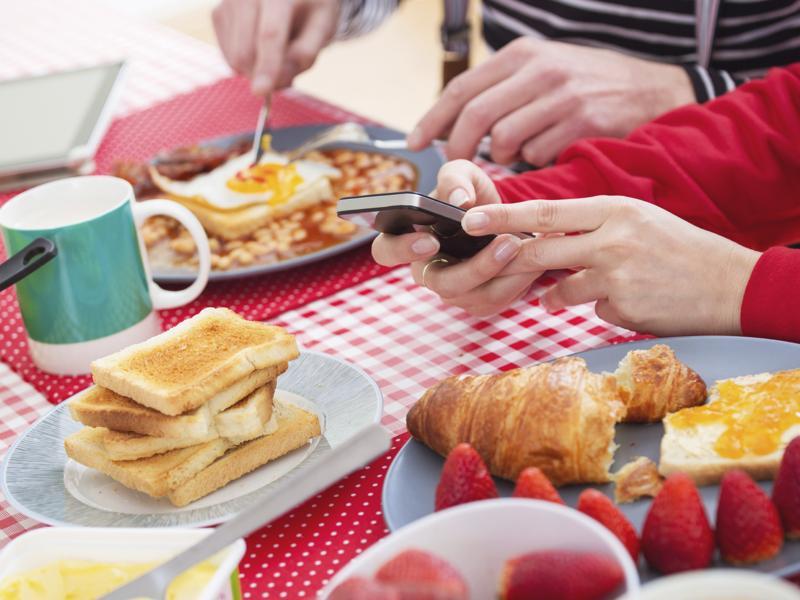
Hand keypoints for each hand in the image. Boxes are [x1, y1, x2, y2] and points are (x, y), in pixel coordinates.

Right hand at [213, 0, 339, 95]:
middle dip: (263, 75)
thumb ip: (305, 53)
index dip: (267, 65)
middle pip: (245, 51)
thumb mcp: (323, 26)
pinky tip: (261, 45)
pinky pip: (228, 54)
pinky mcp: (218, 14)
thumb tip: (279, 80)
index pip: (270, 34)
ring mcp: (228, 2)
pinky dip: (247, 61)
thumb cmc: (311, 4)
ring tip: (278, 51)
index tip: (262, 91)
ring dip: (257, 68)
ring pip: (235, 56)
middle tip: (288, 74)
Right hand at [371, 160, 541, 316]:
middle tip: (505, 243)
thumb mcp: (463, 175)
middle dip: (474, 268)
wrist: (501, 218)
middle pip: (439, 283)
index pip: (386, 251)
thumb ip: (456, 179)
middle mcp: (426, 271)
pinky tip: (534, 260)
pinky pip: (495, 300)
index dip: (402, 250)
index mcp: (409, 239)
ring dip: (504, 269)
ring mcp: (453, 292)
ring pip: (473, 294)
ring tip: (524, 242)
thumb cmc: (471, 196)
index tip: (430, 240)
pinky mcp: (478, 303)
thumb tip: (460, 200)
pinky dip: (518, 280)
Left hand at [407, 38, 694, 165]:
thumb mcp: (543, 70)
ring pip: (504, 139)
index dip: (433, 120)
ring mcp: (561, 96)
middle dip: (457, 148)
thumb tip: (453, 127)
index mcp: (522, 54)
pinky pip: (537, 154)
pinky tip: (551, 147)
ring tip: (520, 149)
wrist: (652, 90)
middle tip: (457, 167)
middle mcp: (539, 70)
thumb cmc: (588, 85)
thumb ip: (502, 90)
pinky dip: (535, 160)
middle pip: (475, 116)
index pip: (462, 88)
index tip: (414, 144)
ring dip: (503, 156)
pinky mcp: (581, 122)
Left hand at [460, 196, 760, 334]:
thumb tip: (545, 241)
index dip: (502, 217)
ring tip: (603, 285)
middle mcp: (611, 237)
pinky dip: (604, 309)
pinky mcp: (623, 305)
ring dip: (561, 295)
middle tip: (479, 257)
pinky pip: (593, 311)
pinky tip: (636, 300)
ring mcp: (616, 273)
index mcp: (613, 208)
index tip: (469, 218)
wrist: (729, 283)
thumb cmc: (679, 249)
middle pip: (540, 250)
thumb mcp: (637, 221)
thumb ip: (591, 227)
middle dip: (506, 257)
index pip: (545, 212)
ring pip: (560, 289)